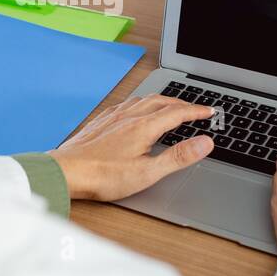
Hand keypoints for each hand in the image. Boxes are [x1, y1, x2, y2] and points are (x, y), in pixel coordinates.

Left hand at [49, 94, 214, 201]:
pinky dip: (141, 102)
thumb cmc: (103, 175)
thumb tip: (205, 143)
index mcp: (144, 127)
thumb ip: (178, 156)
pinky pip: (126, 103)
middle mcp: (129, 116)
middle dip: (182, 103)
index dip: (196, 111)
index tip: (210, 111)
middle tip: (195, 108)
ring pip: (143, 100)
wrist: (66, 171)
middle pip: (161, 101)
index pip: (177, 113)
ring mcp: (113, 117)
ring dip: (162, 100)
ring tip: (170, 105)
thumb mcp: (148, 172)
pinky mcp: (101, 121)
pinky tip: (136, 109)